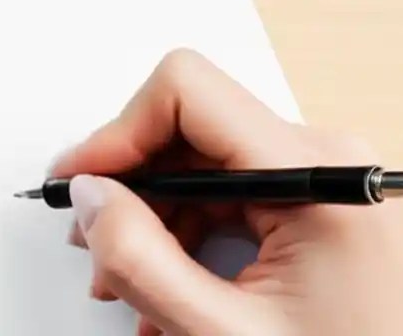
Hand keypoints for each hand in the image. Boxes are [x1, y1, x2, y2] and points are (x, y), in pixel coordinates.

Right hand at [51, 49, 402, 335]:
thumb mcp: (226, 333)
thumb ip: (143, 262)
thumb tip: (90, 198)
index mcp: (313, 171)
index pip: (186, 91)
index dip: (118, 132)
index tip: (79, 181)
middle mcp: (322, 157)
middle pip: (187, 130)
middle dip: (131, 189)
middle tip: (95, 248)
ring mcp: (322, 180)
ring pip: (201, 167)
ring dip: (153, 222)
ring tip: (130, 286)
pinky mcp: (317, 205)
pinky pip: (228, 198)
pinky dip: (187, 237)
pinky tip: (171, 291)